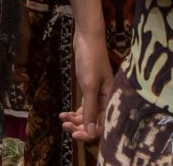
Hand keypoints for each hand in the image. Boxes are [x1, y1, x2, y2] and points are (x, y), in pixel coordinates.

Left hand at [58, 25, 112, 142]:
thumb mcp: (89, 86)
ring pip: (88, 115)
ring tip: (62, 120)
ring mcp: (97, 94)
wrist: (87, 37)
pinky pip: (84, 106)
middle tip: (65, 127)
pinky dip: (74, 111)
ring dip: (75, 120)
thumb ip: (91, 110)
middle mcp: (106, 99)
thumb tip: (91, 133)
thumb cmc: (90, 60)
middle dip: (80, 127)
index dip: (89, 133)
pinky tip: (63, 114)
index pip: (103, 125)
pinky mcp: (89, 88)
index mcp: (110, 99)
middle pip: (95, 122)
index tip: (74, 135)